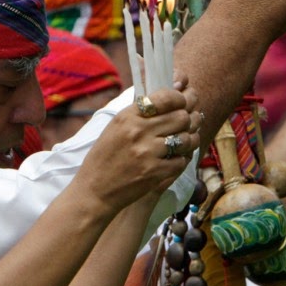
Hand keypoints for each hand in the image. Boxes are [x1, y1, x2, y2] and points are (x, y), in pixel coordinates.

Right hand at [79, 86, 201, 212]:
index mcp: (127, 116)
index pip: (166, 98)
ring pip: (186, 138)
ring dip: (189, 139)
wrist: (95, 189)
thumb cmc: (104, 157)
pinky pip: (182, 160)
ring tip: (186, 140)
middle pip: (181, 116)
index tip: (183, 102)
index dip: (180, 98)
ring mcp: (148, 152)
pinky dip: (182, 159)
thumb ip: (139, 112)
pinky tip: (177, 158)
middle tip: (190, 121)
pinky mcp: (155, 172)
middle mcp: (138, 131)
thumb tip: (170, 95)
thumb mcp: (116, 127)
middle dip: (189, 118)